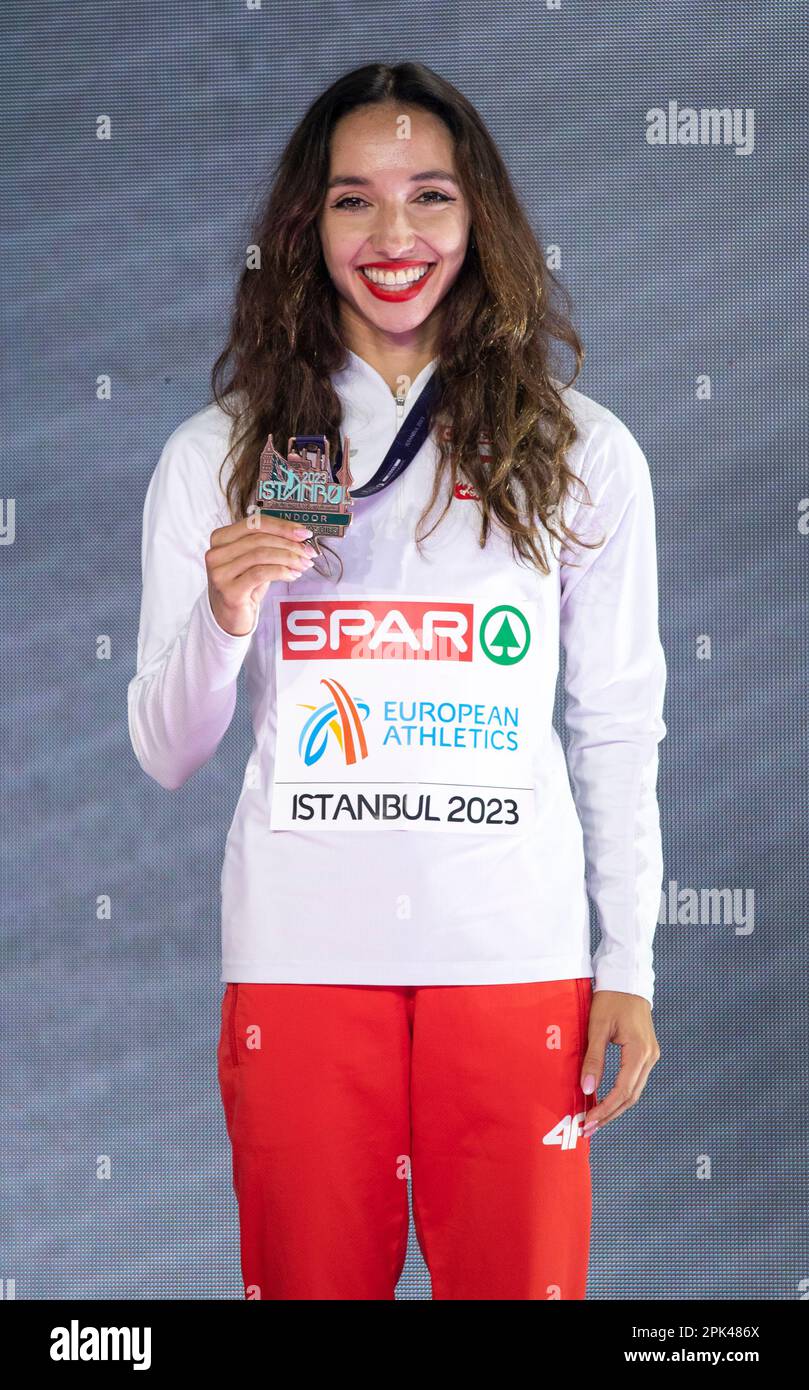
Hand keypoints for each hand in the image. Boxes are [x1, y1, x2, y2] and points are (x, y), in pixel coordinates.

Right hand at [205, 512, 316, 635]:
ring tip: (304, 564)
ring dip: (288, 558)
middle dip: (289, 544)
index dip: (282, 526)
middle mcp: (216, 553)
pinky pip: (261, 573)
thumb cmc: (245, 585)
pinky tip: (293, 575)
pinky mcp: (229, 590)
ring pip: (261, 555)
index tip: (304, 533)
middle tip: (308, 552)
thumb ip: (269, 544)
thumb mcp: (254, 560)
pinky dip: (281, 571)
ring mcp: (220, 572)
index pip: (254, 524)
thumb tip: (300, 535)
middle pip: (259, 539)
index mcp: (220, 538)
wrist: (231, 616)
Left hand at [579, 990, 659, 1135]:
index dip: (605, 1109)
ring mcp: (651, 1055)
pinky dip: (620, 1094)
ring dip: (615, 1107)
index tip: (588, 1120)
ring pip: (634, 1091)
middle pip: (631, 1096)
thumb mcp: (597, 1027)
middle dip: (610, 1114)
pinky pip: (635, 1080)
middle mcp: (650, 1057)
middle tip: (588, 1128)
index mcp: (639, 1051)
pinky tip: (605, 1101)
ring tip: (595, 1120)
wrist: (627, 980)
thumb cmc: (610, 999)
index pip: (622, 1091)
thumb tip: (587, 1088)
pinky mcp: (646, 1053)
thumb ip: (593, 1059)